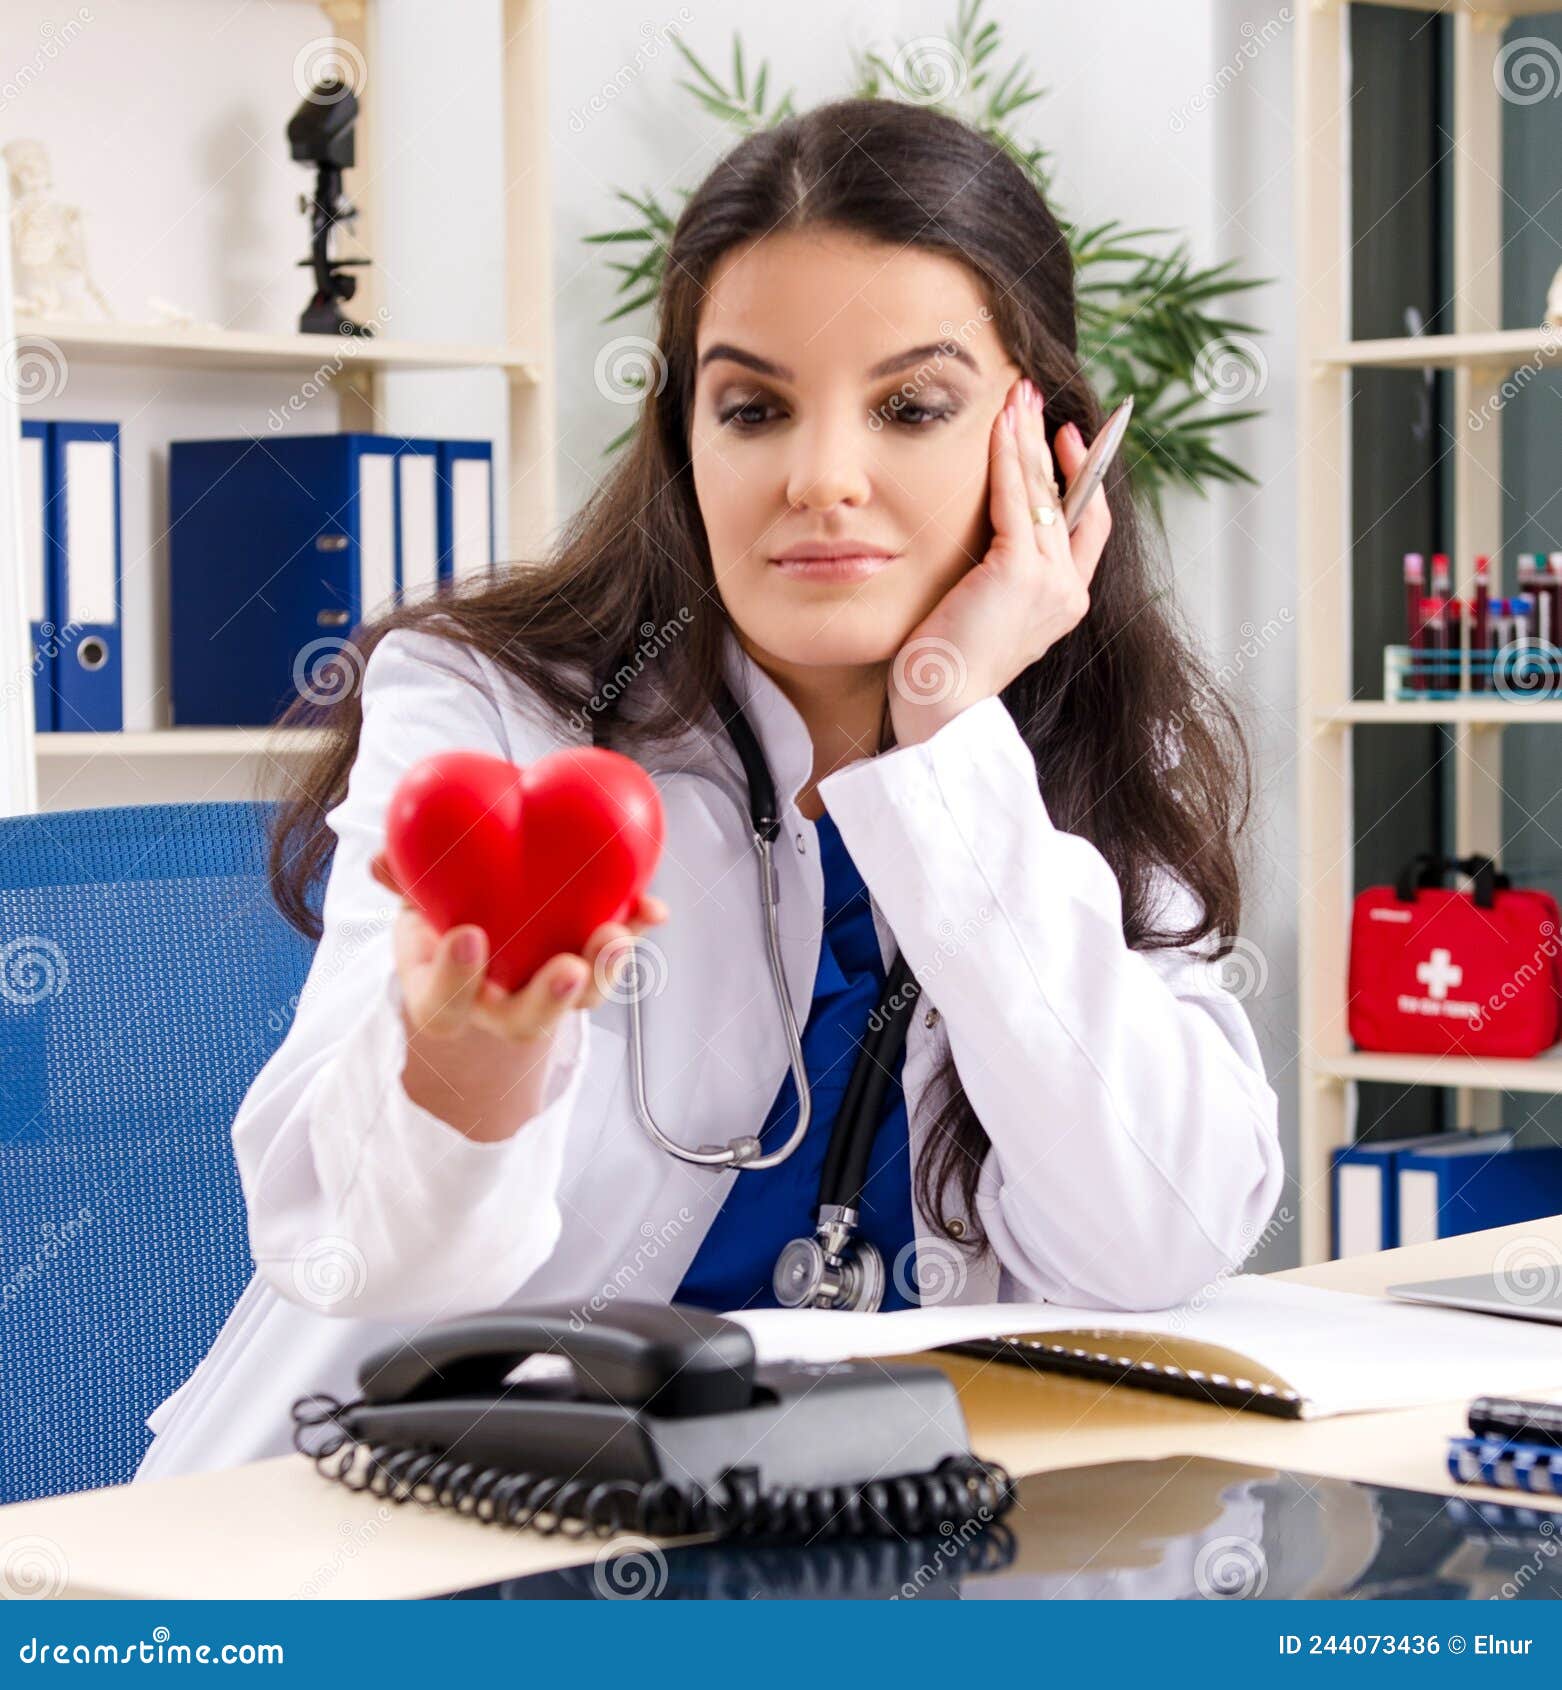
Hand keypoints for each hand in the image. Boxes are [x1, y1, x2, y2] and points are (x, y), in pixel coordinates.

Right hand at [369, 850, 669, 1045]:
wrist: (476, 932)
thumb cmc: (437, 916)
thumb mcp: (410, 899)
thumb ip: (398, 879)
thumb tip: (383, 859)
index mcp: (444, 996)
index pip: (445, 1004)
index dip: (457, 980)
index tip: (468, 937)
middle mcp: (499, 1007)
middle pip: (526, 1020)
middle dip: (549, 997)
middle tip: (567, 966)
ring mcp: (548, 994)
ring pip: (580, 999)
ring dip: (603, 968)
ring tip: (617, 932)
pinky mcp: (588, 970)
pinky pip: (612, 958)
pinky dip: (633, 930)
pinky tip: (652, 908)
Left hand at [888, 374, 1112, 746]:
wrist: (941, 709)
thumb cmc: (947, 669)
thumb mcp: (982, 615)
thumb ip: (997, 578)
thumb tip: (984, 538)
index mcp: (1065, 603)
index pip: (1090, 526)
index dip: (1083, 476)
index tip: (1062, 437)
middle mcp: (1068, 591)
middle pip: (1070, 496)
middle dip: (1051, 440)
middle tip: (1032, 395)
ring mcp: (1051, 581)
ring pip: (1044, 491)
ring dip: (1028, 437)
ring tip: (1015, 395)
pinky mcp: (1020, 572)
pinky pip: (1015, 498)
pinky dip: (1008, 457)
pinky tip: (997, 428)